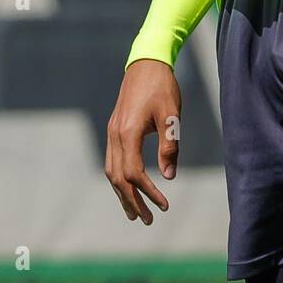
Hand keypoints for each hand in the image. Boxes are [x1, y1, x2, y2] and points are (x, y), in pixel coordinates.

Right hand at [105, 59, 180, 222]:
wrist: (146, 62)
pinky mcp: (114, 129)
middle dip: (133, 201)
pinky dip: (119, 179)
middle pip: (118, 178)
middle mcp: (115, 135)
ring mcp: (111, 132)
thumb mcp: (171, 115)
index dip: (148, 192)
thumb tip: (168, 176)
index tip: (164, 205)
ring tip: (135, 212)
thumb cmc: (162, 86)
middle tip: (147, 220)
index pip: (134, 174)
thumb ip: (169, 146)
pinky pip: (112, 161)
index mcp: (128, 133)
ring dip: (122, 194)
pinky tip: (128, 186)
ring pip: (111, 172)